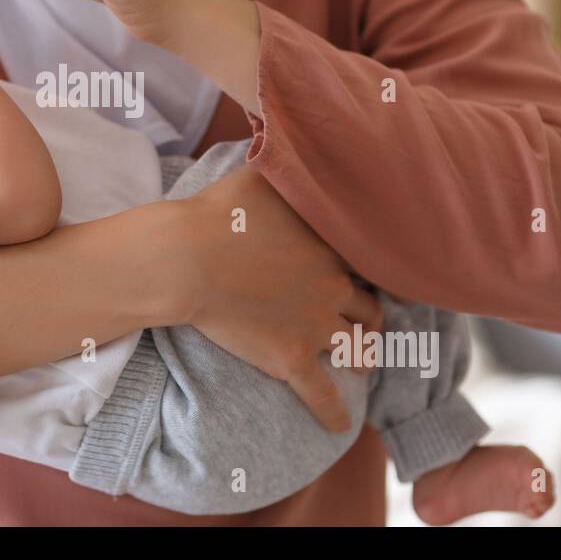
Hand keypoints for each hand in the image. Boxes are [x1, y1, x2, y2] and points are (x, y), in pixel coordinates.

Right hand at [175, 166, 383, 431]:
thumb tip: (292, 132)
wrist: (189, 257)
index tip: (365, 271)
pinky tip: (340, 427)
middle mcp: (333, 287)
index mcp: (331, 245)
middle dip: (372, 315)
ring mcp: (316, 326)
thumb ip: (284, 159)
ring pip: (358, 348)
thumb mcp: (260, 172)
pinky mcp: (292, 359)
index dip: (370, 267)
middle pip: (370, 308)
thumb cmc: (219, 211)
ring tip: (362, 364)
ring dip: (364, 356)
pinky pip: (323, 394)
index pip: (367, 259)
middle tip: (367, 321)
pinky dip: (333, 413)